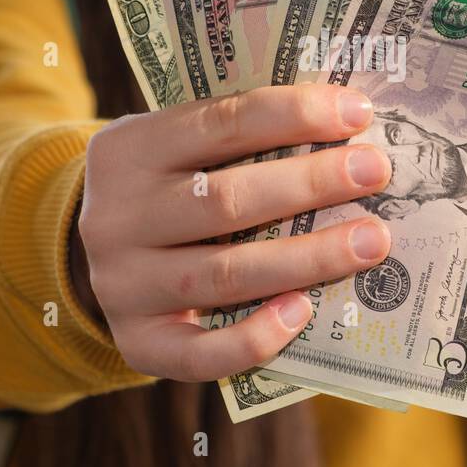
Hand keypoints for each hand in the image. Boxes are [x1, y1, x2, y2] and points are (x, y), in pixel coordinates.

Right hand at [74, 84, 391, 381]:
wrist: (90, 254)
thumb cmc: (170, 187)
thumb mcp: (179, 146)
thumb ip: (242, 138)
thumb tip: (346, 129)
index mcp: (129, 150)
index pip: (221, 123)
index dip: (295, 115)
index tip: (358, 113)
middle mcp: (116, 218)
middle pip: (227, 202)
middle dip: (311, 184)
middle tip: (376, 171)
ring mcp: (123, 286)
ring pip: (226, 275)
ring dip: (309, 258)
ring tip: (372, 241)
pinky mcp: (140, 343)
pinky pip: (202, 354)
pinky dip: (256, 337)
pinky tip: (304, 312)